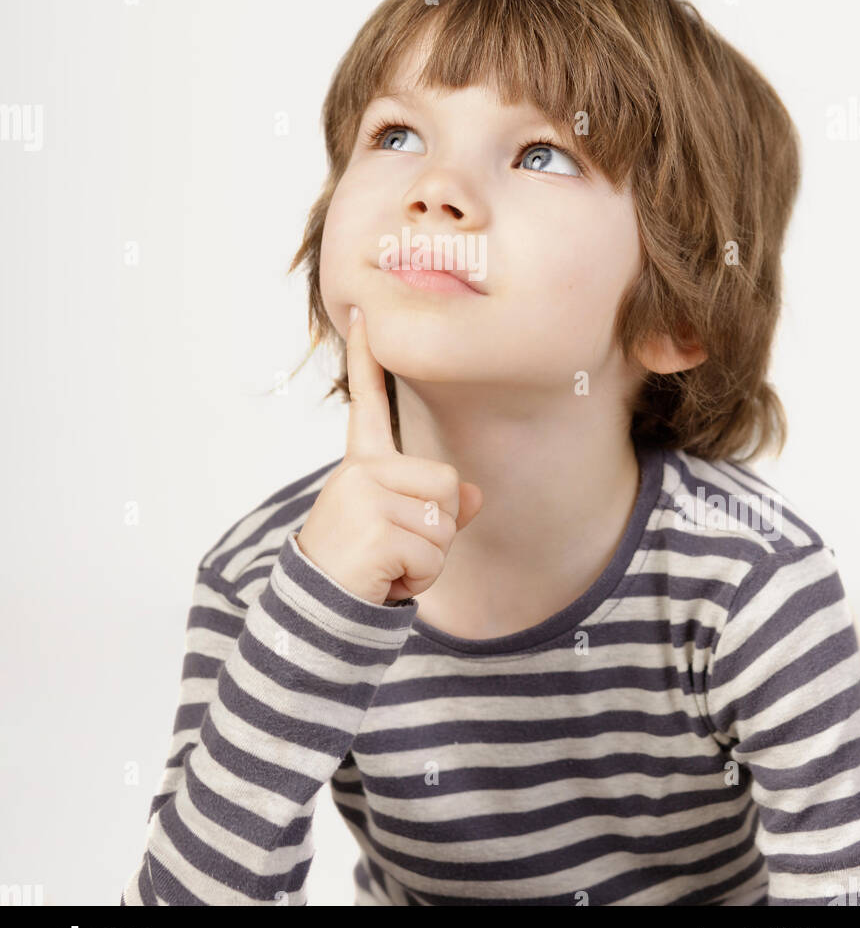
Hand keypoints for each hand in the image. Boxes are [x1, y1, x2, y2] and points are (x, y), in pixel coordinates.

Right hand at [295, 306, 482, 603]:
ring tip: (388, 569)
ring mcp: (366, 497)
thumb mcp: (399, 532)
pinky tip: (384, 580)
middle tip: (395, 553)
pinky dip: (419, 580)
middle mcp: (360, 472)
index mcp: (361, 466)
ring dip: (428, 561)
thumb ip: (437, 508)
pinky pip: (434, 554)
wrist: (315, 615)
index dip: (367, 358)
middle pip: (447, 484)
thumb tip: (475, 496)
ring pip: (445, 524)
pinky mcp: (377, 529)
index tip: (365, 312)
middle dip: (437, 531)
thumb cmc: (358, 570)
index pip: (367, 404)